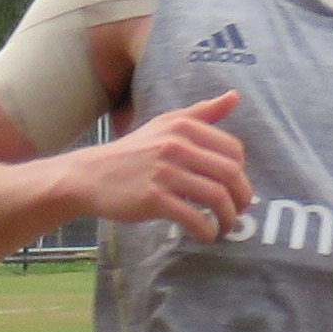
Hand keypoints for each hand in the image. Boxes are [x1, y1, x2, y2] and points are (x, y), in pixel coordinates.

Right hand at [72, 91, 249, 240]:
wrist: (90, 175)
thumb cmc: (132, 152)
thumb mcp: (165, 124)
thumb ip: (202, 112)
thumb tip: (235, 96)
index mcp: (184, 127)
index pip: (233, 150)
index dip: (242, 173)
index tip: (235, 188)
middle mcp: (177, 146)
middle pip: (230, 174)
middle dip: (242, 198)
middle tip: (238, 212)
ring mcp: (165, 172)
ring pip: (216, 197)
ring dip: (227, 218)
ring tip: (224, 227)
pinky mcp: (153, 198)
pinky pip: (193, 218)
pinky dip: (205, 231)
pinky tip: (204, 235)